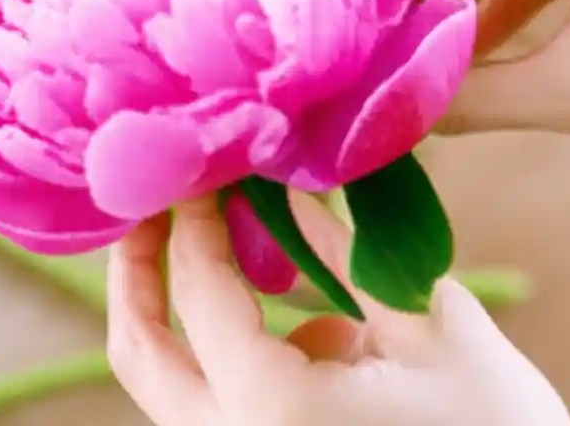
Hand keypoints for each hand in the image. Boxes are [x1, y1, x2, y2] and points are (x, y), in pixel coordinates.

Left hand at [107, 194, 569, 425]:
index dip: (198, 219)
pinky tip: (329, 336)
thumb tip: (293, 183)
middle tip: (157, 207)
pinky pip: (221, 405)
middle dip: (140, 271)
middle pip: (142, 351)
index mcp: (273, 408)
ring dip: (186, 313)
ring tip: (241, 248)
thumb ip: (348, 253)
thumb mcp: (430, 325)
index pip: (202, 293)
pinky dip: (240, 356)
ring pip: (171, 384)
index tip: (205, 167)